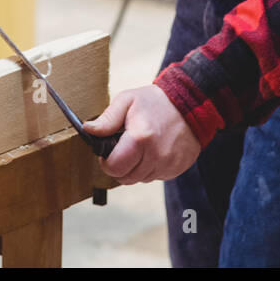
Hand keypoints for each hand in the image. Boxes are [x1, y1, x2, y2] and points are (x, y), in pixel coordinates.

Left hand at [84, 85, 201, 184]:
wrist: (191, 104)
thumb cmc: (155, 101)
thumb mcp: (127, 101)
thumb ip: (107, 119)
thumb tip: (88, 130)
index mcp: (140, 138)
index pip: (114, 168)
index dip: (106, 162)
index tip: (109, 152)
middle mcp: (156, 155)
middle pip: (126, 178)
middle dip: (120, 166)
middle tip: (123, 149)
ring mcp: (169, 164)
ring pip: (140, 179)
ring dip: (135, 168)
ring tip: (140, 148)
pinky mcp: (177, 168)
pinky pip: (156, 177)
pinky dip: (151, 168)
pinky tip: (153, 150)